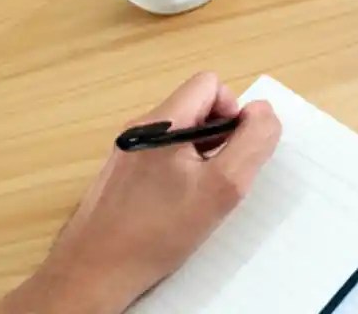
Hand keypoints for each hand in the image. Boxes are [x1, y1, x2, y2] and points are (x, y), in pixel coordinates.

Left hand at [0, 72, 281, 313]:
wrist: (94, 272)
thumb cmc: (158, 232)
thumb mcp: (222, 187)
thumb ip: (251, 142)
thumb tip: (263, 111)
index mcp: (162, 121)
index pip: (209, 84)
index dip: (232, 111)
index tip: (232, 151)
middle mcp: (139, 128)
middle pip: (195, 107)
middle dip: (218, 136)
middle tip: (219, 177)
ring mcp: (126, 151)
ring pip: (179, 134)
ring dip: (200, 156)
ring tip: (197, 195)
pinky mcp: (119, 174)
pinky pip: (161, 156)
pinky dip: (178, 173)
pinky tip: (176, 206)